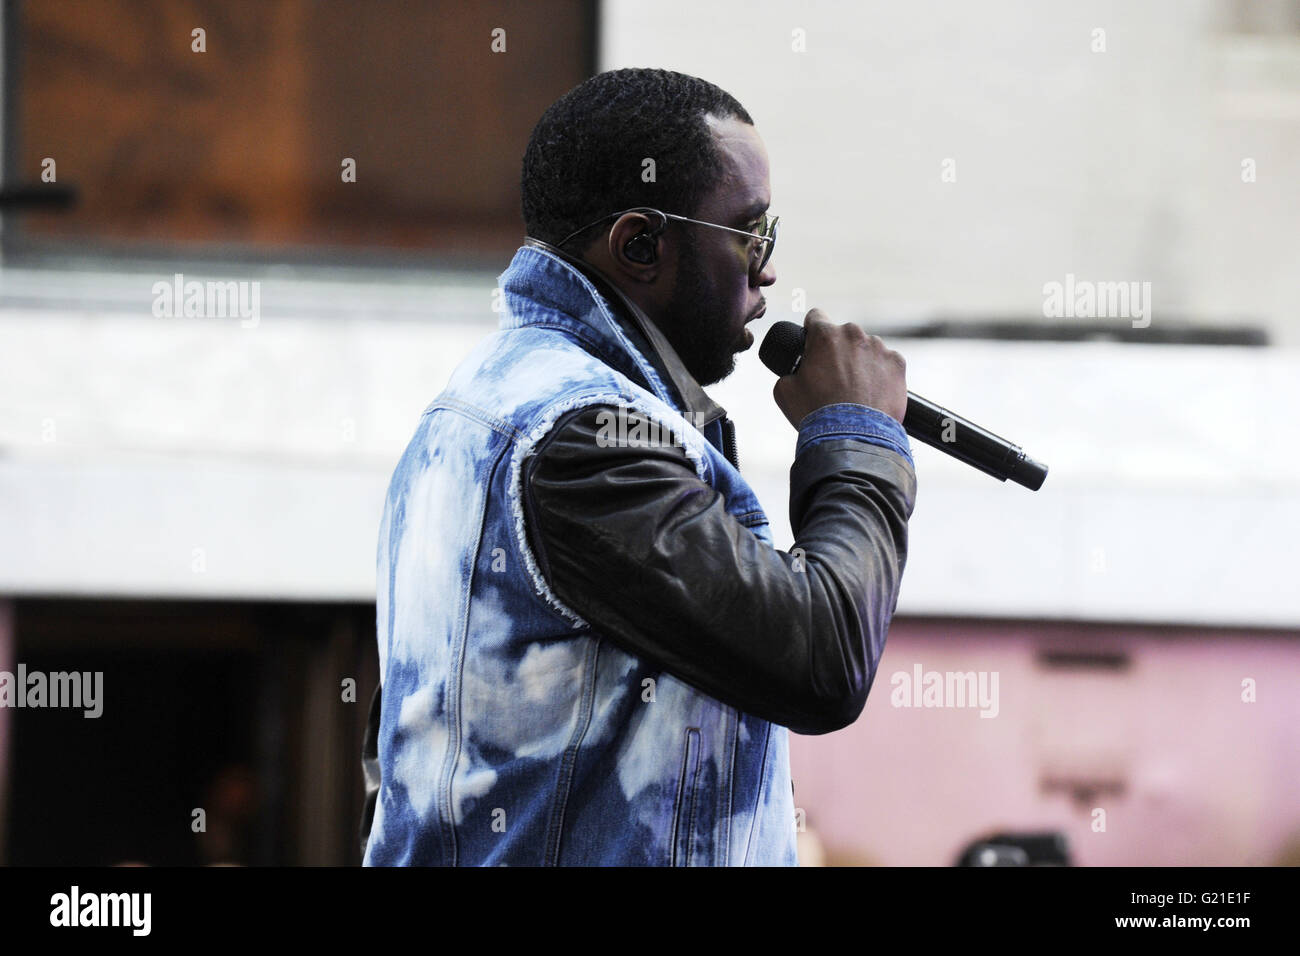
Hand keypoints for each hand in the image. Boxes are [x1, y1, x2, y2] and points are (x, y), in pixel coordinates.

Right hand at [772, 309, 907, 426]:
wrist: (851, 438)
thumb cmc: (816, 414)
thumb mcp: (784, 390)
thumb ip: (789, 370)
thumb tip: (795, 371)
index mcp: (825, 335)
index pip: (816, 317)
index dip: (811, 332)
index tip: (813, 347)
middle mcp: (854, 334)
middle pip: (843, 335)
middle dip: (838, 351)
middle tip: (833, 378)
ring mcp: (879, 348)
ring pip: (866, 348)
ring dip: (860, 362)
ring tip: (855, 391)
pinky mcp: (898, 364)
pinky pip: (886, 363)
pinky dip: (880, 374)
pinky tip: (871, 394)